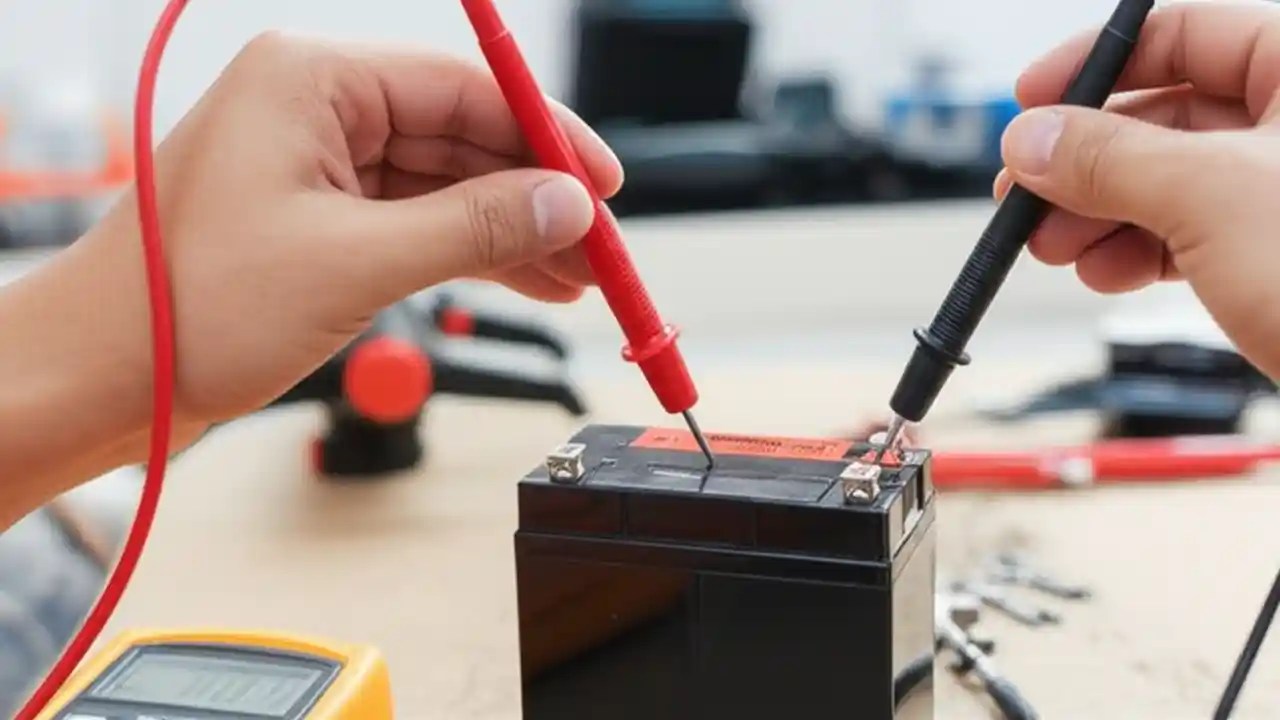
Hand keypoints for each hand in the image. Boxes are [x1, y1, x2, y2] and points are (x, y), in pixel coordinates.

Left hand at [67, 33, 621, 447]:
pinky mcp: (320, 219)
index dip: (547, 138)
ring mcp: (318, 166)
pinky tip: (527, 280)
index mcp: (312, 82)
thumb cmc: (188, 307)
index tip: (605, 185)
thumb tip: (564, 205)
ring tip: (580, 279)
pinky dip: (471, 253)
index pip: (463, 89)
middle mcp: (317, 111)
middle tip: (603, 249)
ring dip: (513, 233)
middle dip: (536, 198)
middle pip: (463, 138)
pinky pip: (418, 222)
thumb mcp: (353, 264)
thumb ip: (471, 228)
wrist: (101, 377)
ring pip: (447, 186)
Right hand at [995, 1, 1279, 377]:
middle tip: (1027, 191)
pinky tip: (1105, 271)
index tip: (1030, 102)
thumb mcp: (1211, 198)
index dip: (1095, 66)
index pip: (1184, 34)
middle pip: (1166, 114)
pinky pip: (1194, 230)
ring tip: (1056, 246)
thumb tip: (1035, 138)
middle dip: (1085, 161)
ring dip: (1100, 213)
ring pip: (1172, 179)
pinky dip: (1141, 250)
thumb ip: (1110, 158)